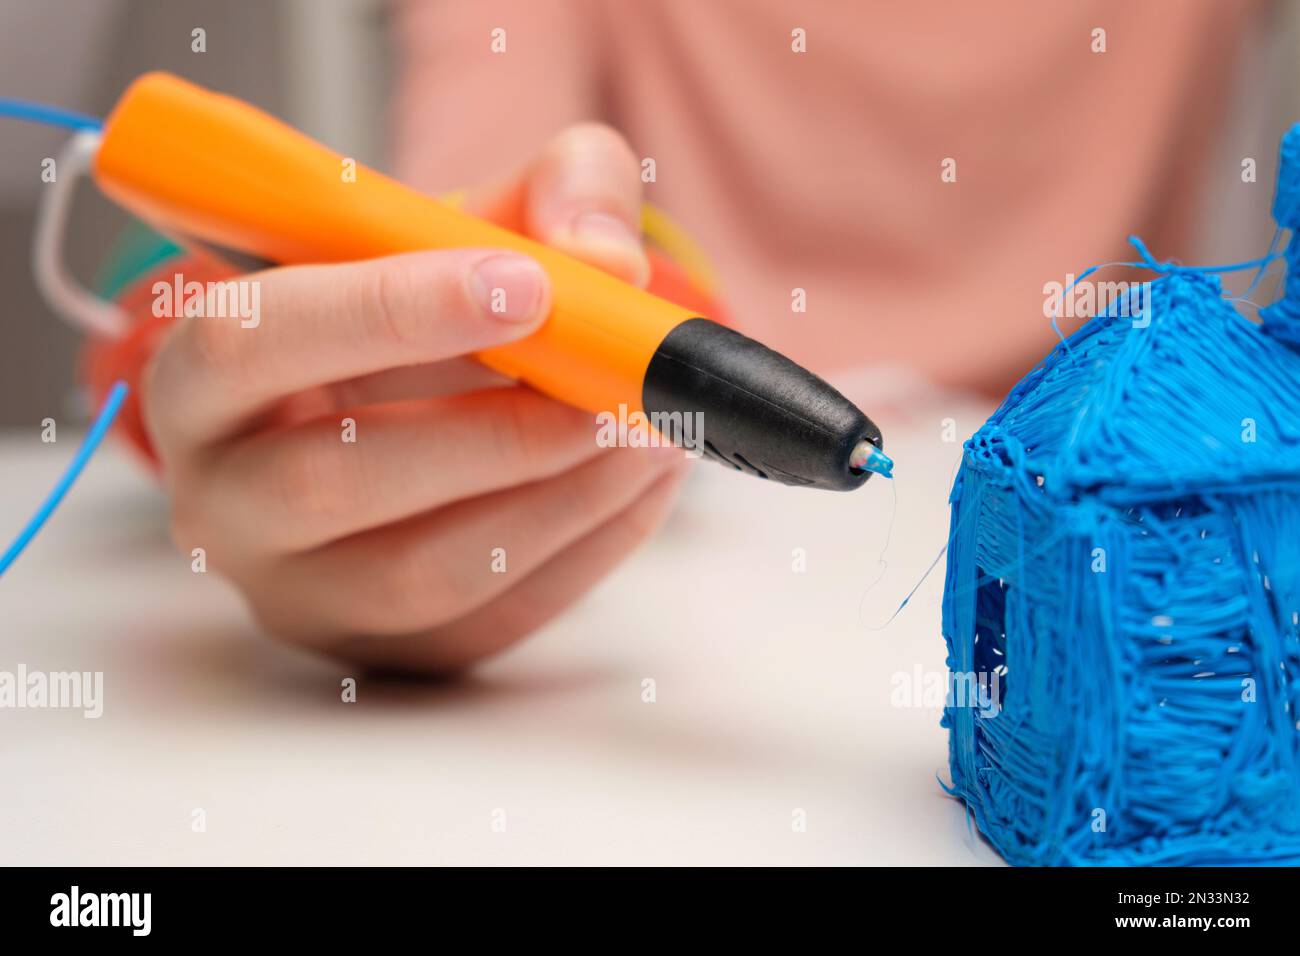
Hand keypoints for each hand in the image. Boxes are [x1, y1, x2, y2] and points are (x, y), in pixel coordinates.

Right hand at [143, 123, 686, 673]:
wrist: (422, 406)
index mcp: (203, 376)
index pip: (251, 342)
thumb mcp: (485, 216)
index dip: (385, 311)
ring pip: (424, 574)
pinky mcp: (390, 654)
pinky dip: (589, 550)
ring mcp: (305, 595)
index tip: (526, 285)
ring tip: (654, 434)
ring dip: (560, 502)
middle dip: (493, 434)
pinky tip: (644, 482)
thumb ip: (556, 192)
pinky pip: (494, 620)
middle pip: (329, 482)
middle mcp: (226, 501)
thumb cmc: (434, 308)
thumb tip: (612, 262)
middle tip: (613, 389)